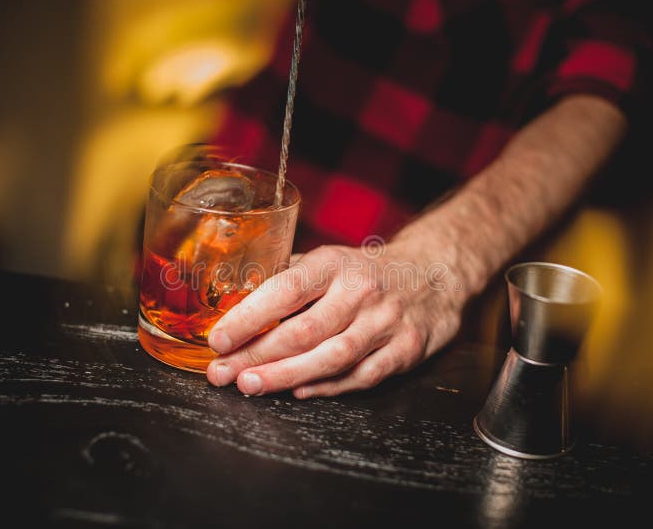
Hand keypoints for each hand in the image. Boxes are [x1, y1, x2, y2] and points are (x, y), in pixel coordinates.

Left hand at [205, 241, 465, 397]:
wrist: (434, 273)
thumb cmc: (366, 271)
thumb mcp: (329, 260)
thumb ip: (288, 278)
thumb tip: (234, 302)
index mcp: (335, 264)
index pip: (286, 289)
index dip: (249, 316)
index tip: (218, 339)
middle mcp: (361, 291)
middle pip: (304, 331)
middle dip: (257, 355)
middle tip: (222, 373)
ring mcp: (386, 322)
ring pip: (332, 357)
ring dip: (286, 376)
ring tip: (250, 386)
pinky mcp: (406, 349)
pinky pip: (362, 376)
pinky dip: (328, 388)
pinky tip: (298, 392)